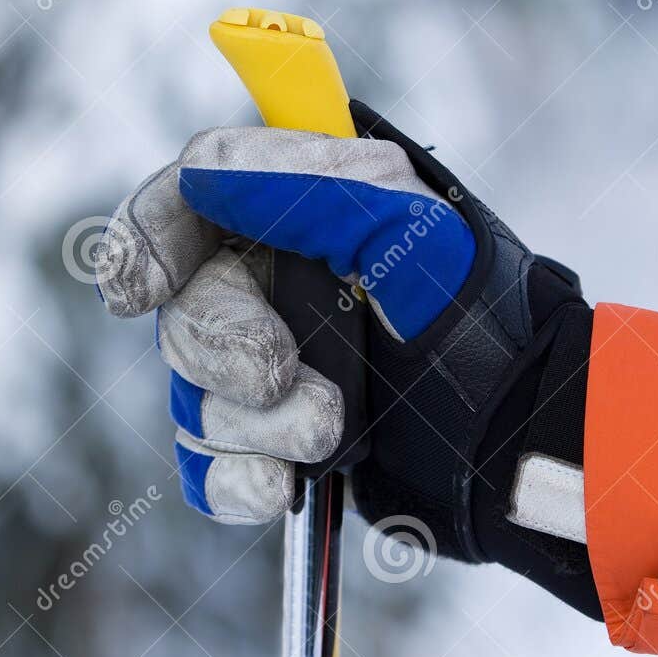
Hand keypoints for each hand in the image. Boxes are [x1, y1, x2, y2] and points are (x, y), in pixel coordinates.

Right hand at [95, 103, 598, 615]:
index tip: (139, 285)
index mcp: (301, 211)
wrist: (518, 439)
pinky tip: (281, 488)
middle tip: (286, 372)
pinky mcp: (278, 446)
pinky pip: (212, 469)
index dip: (148, 237)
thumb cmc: (477, 318)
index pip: (188, 198)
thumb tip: (204, 169)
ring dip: (256, 421)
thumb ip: (310, 186)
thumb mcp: (410, 230)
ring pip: (194, 395)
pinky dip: (237, 482)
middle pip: (183, 306)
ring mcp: (272, 369)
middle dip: (226, 346)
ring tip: (334, 431)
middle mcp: (275, 285)